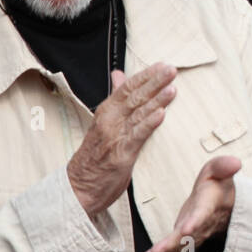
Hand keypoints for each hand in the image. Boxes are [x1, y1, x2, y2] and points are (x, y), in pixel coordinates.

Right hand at [66, 63, 176, 216]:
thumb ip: (115, 98)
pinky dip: (149, 124)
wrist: (79, 185)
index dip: (145, 76)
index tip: (162, 65)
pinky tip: (161, 114)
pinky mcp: (121, 153)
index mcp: (106, 111)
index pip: (127, 88)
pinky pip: (137, 136)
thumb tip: (119, 75)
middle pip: (134, 97)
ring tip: (172, 88)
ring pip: (138, 114)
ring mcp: (115, 136)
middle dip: (155, 82)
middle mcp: (110, 120)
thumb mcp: (104, 121)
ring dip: (156, 100)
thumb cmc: (95, 155)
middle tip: (171, 70)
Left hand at [142, 155, 239, 251]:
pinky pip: (173, 249)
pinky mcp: (184, 238)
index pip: (203, 213)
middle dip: (174, 243)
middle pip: (189, 236)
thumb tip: (236, 163)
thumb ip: (223, 166)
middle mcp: (203, 223)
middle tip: (159, 250)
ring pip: (181, 245)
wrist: (224, 204)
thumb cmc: (218, 184)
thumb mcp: (219, 170)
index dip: (196, 222)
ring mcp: (194, 233)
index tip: (187, 229)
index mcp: (210, 204)